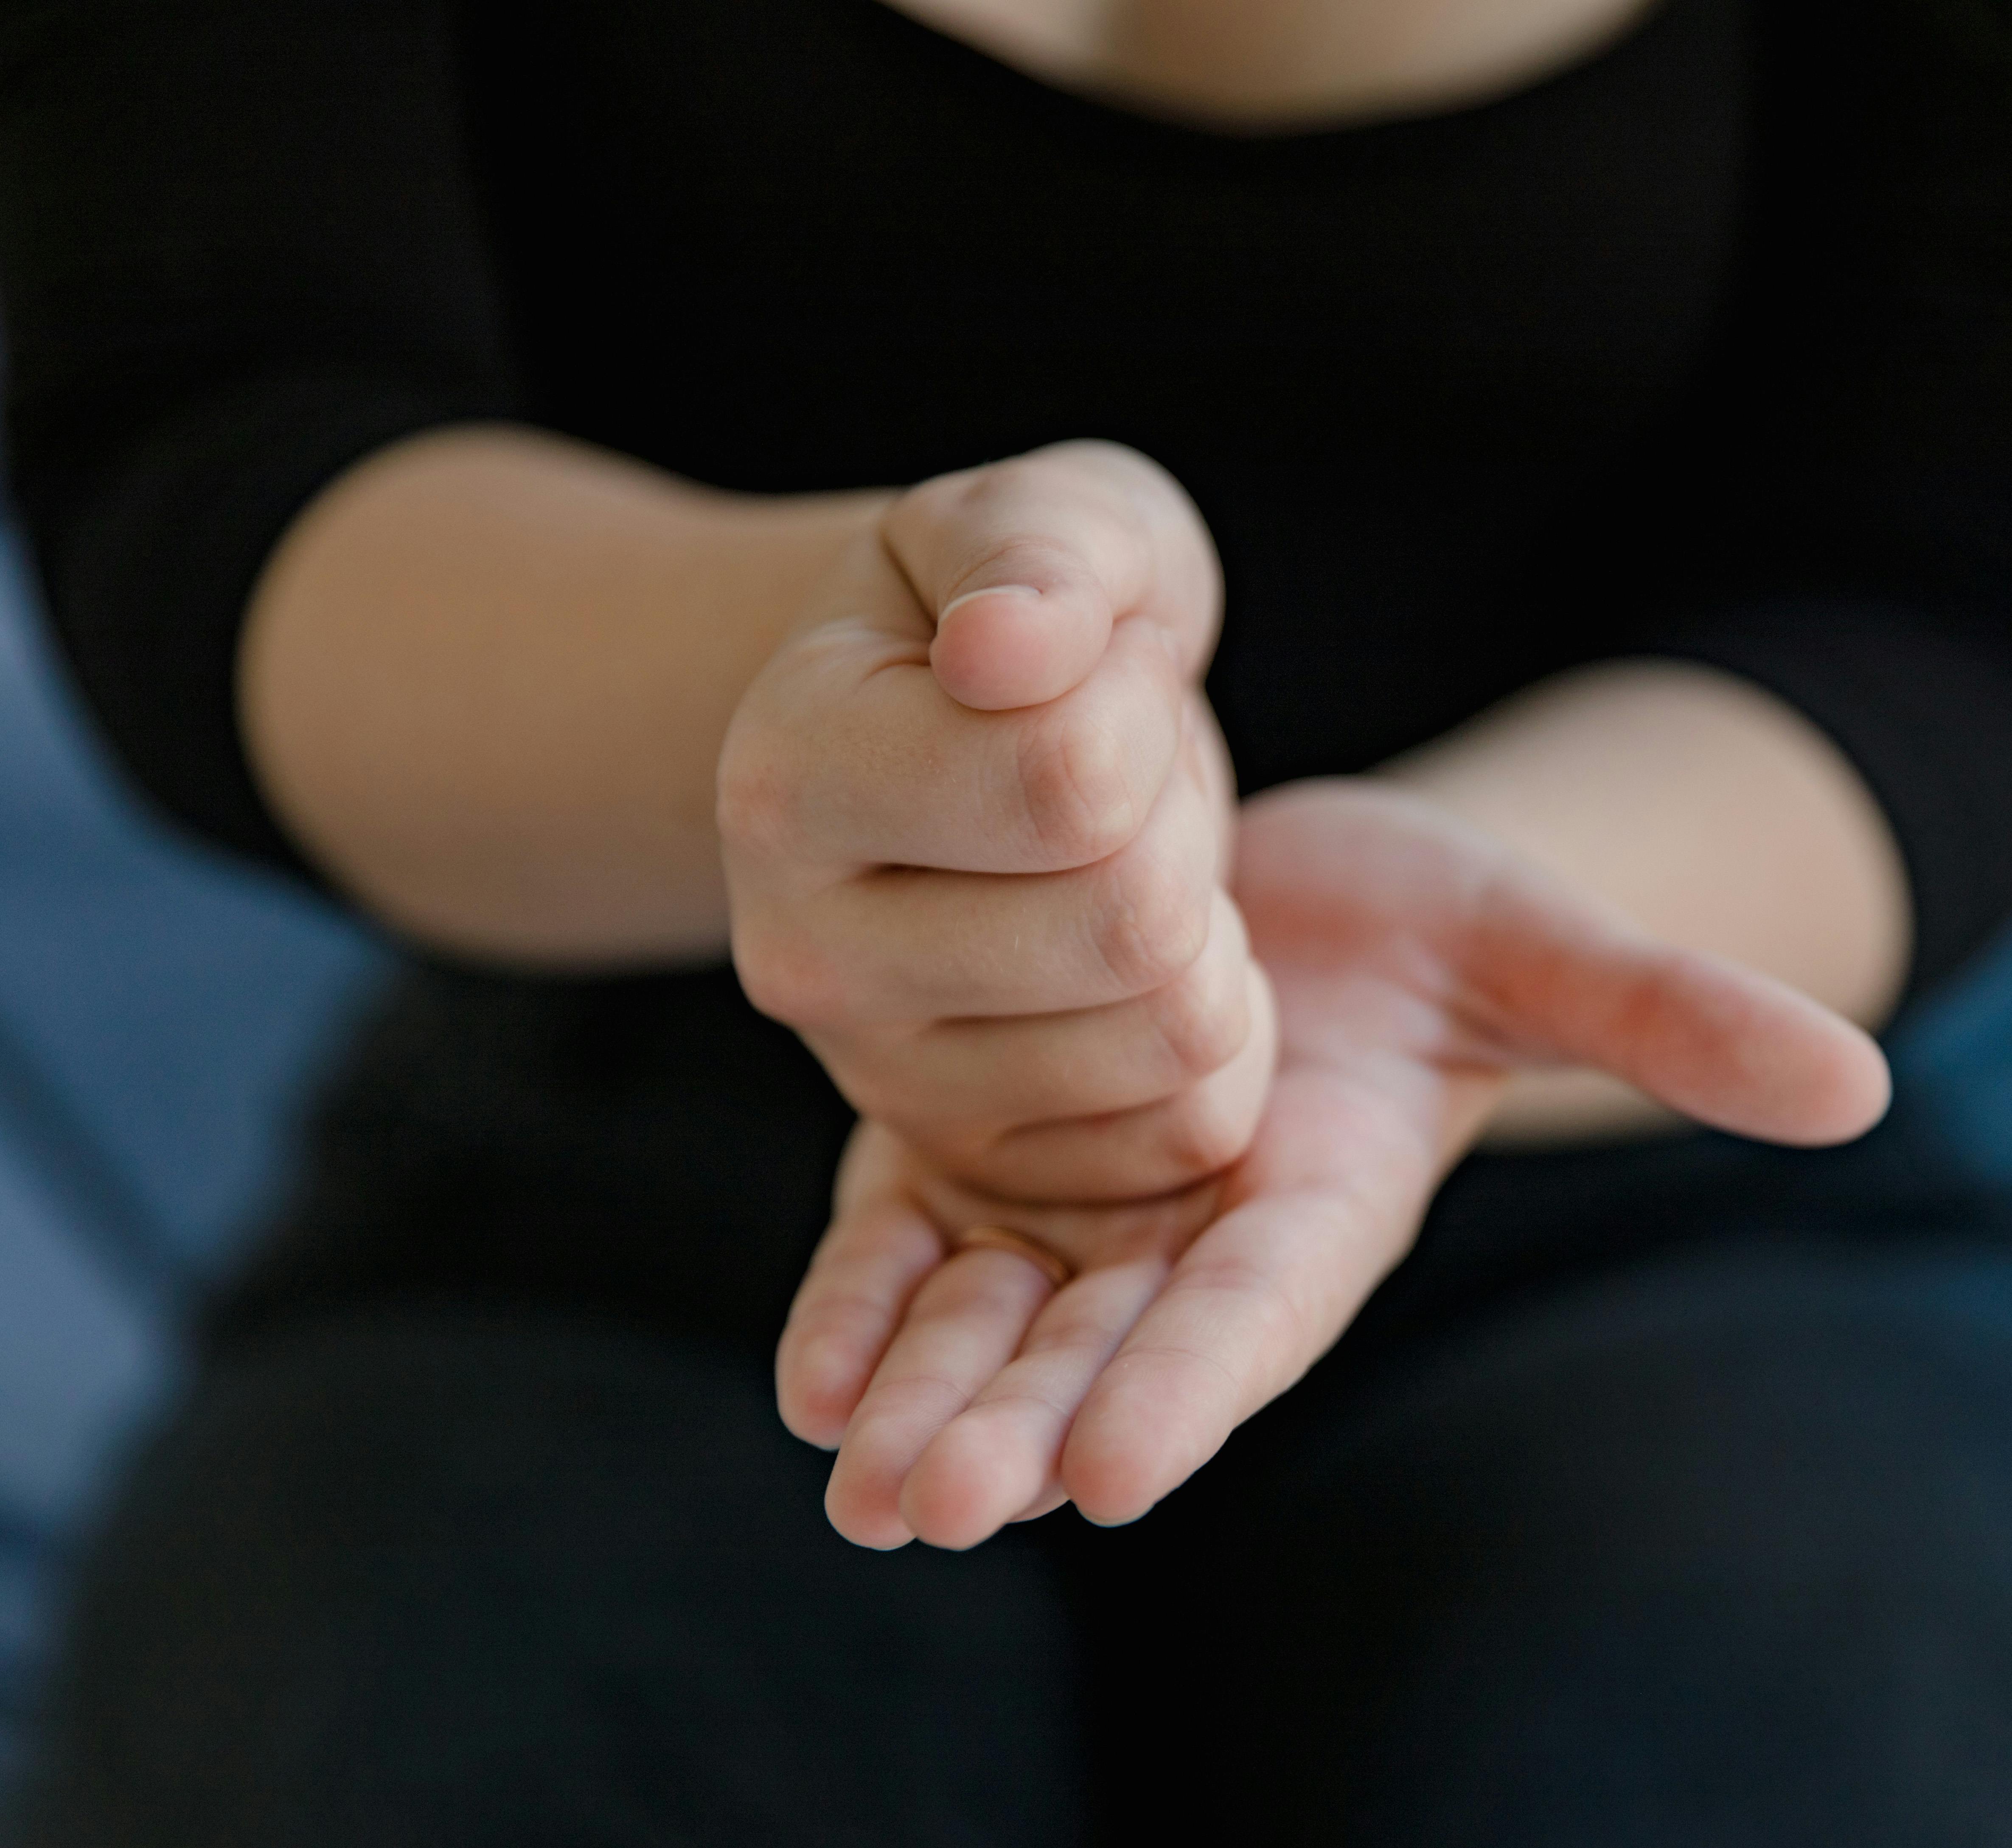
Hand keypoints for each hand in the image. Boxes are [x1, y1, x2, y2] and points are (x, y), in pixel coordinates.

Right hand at [719, 442, 1275, 1203]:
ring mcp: (887, 1083)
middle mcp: (803, 957)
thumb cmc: (1011, 616)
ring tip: (1124, 857)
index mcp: (786, 779)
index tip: (1092, 666)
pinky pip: (1196, 1126)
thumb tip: (1006, 646)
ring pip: (1173, 1030)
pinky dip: (1225, 1029)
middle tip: (1123, 771)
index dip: (1135, 701)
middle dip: (1175, 816)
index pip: (1066, 776)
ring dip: (1204, 922)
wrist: (958, 740)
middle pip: (1129, 919)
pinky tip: (1150, 960)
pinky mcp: (985, 1165)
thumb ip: (1037, 551)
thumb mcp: (1044, 517)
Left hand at [777, 778, 1892, 1548]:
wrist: (1292, 895)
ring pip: (995, 1322)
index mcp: (1319, 1203)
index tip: (1117, 1471)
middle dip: (1026, 1427)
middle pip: (1105, 1349)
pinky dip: (865, 1310)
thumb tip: (1859, 1086)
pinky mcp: (980, 1152)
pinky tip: (813, 1383)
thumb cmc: (1433, 928)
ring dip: (929, 1400)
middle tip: (938, 1507)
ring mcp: (1079, 1205)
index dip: (1190, 1386)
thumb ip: (1673, 1020)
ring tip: (862, 1490)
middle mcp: (1190, 1236)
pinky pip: (913, 1246)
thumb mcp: (1541, 948)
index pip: (1255, 1311)